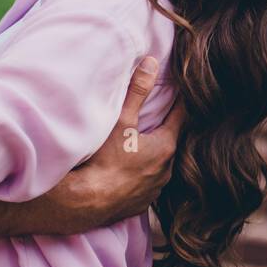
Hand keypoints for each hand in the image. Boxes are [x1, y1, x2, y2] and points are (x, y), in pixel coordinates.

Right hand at [47, 56, 184, 231]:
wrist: (86, 203)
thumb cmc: (104, 160)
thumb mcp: (122, 120)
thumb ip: (138, 91)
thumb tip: (152, 63)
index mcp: (165, 146)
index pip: (180, 116)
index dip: (179, 101)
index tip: (179, 90)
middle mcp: (166, 170)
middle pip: (170, 141)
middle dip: (165, 127)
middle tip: (159, 114)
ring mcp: (155, 189)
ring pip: (159, 165)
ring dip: (153, 153)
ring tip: (142, 143)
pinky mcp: (141, 203)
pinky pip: (147, 184)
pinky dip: (142, 174)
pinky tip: (130, 170)